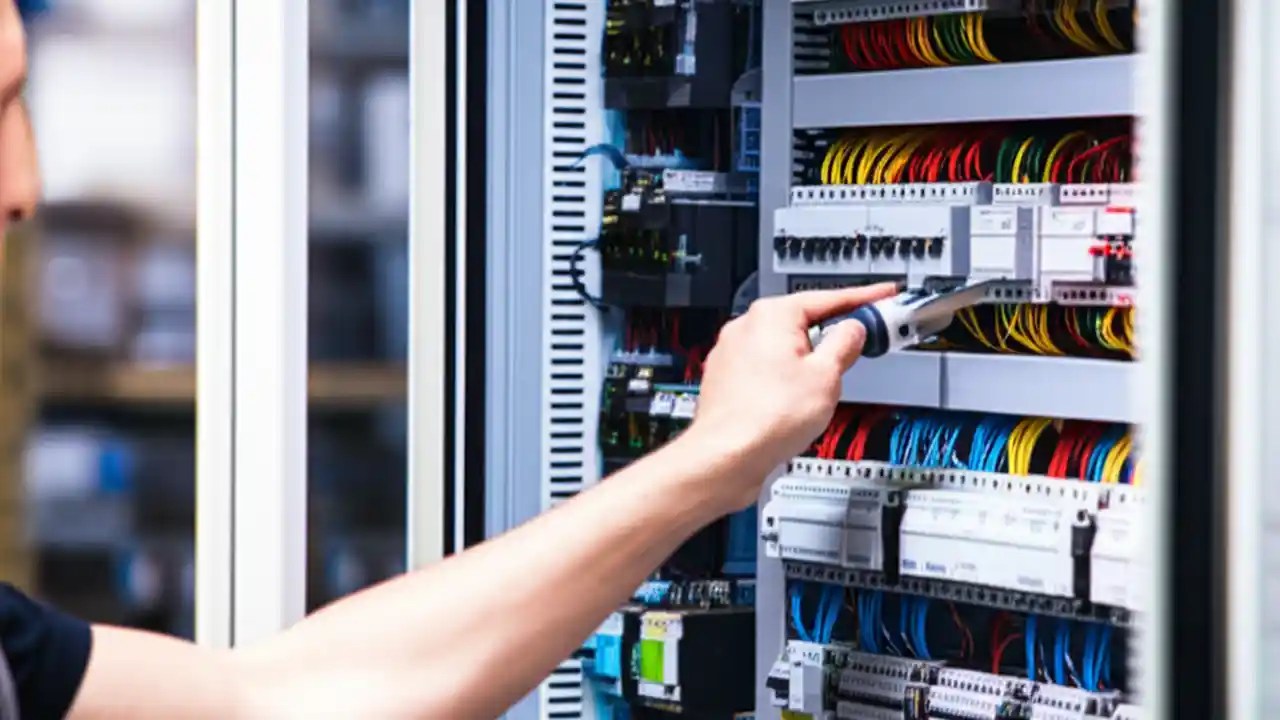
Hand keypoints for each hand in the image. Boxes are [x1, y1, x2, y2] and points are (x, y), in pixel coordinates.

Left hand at [681, 283, 899, 511]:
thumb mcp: (826, 377)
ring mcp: (731, 353)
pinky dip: (783, 380)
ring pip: (782, 348)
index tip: (881, 296)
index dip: (862, 298)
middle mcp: (745, 327)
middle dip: (831, 336)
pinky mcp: (726, 379)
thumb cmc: (767, 418)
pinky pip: (764, 369)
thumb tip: (853, 330)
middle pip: (802, 322)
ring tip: (819, 391)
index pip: (827, 298)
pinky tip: (792, 403)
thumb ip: (845, 344)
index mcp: (771, 315)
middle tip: (860, 348)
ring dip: (806, 363)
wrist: (726, 457)